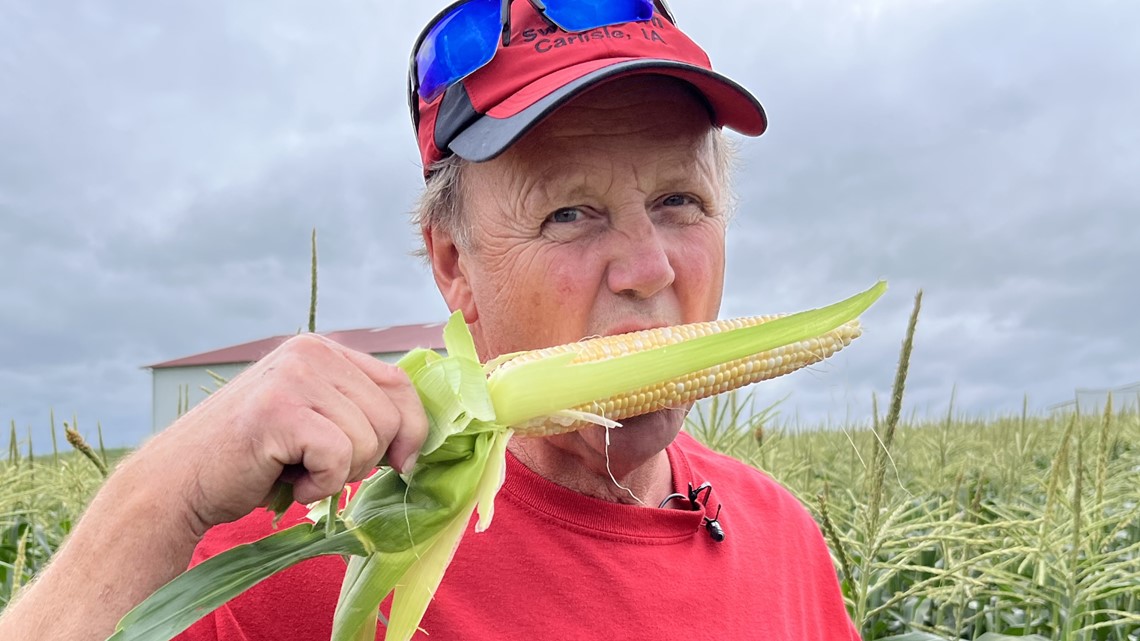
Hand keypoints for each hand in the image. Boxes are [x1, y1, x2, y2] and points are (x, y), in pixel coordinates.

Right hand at [140, 333, 429, 535]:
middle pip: (390, 416)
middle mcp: (310, 352)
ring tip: (297, 471)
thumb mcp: (315, 422)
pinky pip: (339, 456)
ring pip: (368, 440)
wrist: (179, 483)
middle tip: (321, 468)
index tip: (400, 463)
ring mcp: (293, 377)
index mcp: (322, 349)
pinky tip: (289, 481)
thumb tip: (417, 443)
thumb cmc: (253, 461)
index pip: (399, 383)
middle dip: (368, 459)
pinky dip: (321, 484)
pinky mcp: (279, 410)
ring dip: (340, 474)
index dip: (410, 429)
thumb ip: (358, 414)